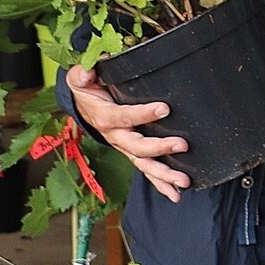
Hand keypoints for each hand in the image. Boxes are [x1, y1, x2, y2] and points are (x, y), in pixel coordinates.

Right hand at [66, 64, 190, 202]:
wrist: (83, 105)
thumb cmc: (86, 89)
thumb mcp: (80, 78)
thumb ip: (83, 75)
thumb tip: (88, 71)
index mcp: (105, 117)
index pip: (123, 116)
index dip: (142, 114)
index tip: (164, 108)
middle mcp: (115, 136)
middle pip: (136, 146)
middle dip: (159, 148)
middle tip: (182, 145)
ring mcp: (124, 147)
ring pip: (143, 163)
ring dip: (163, 174)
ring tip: (184, 181)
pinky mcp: (132, 152)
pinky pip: (146, 169)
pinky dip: (160, 183)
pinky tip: (176, 193)